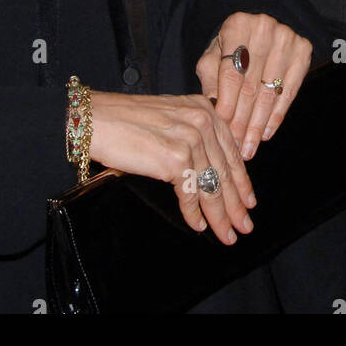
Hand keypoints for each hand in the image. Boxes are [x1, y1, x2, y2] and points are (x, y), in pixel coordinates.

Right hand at [88, 90, 255, 245]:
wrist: (97, 119)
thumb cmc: (126, 120)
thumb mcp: (171, 118)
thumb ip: (194, 134)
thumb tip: (210, 169)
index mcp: (204, 110)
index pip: (230, 151)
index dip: (241, 180)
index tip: (248, 201)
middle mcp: (201, 121)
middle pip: (224, 171)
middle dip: (236, 204)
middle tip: (244, 226)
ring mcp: (190, 139)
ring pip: (211, 186)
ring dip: (220, 215)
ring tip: (227, 235)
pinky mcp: (175, 158)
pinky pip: (190, 193)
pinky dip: (194, 213)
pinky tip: (198, 225)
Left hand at [196, 12, 311, 161]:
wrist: (258, 30)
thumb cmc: (231, 48)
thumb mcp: (214, 58)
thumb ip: (211, 81)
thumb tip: (213, 110)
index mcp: (237, 25)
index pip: (231, 72)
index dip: (227, 103)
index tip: (222, 127)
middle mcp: (264, 27)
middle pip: (251, 85)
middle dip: (242, 120)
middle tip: (236, 144)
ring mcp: (286, 38)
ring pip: (270, 92)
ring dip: (258, 124)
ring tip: (249, 146)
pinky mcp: (303, 50)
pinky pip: (289, 91)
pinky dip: (276, 116)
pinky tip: (266, 133)